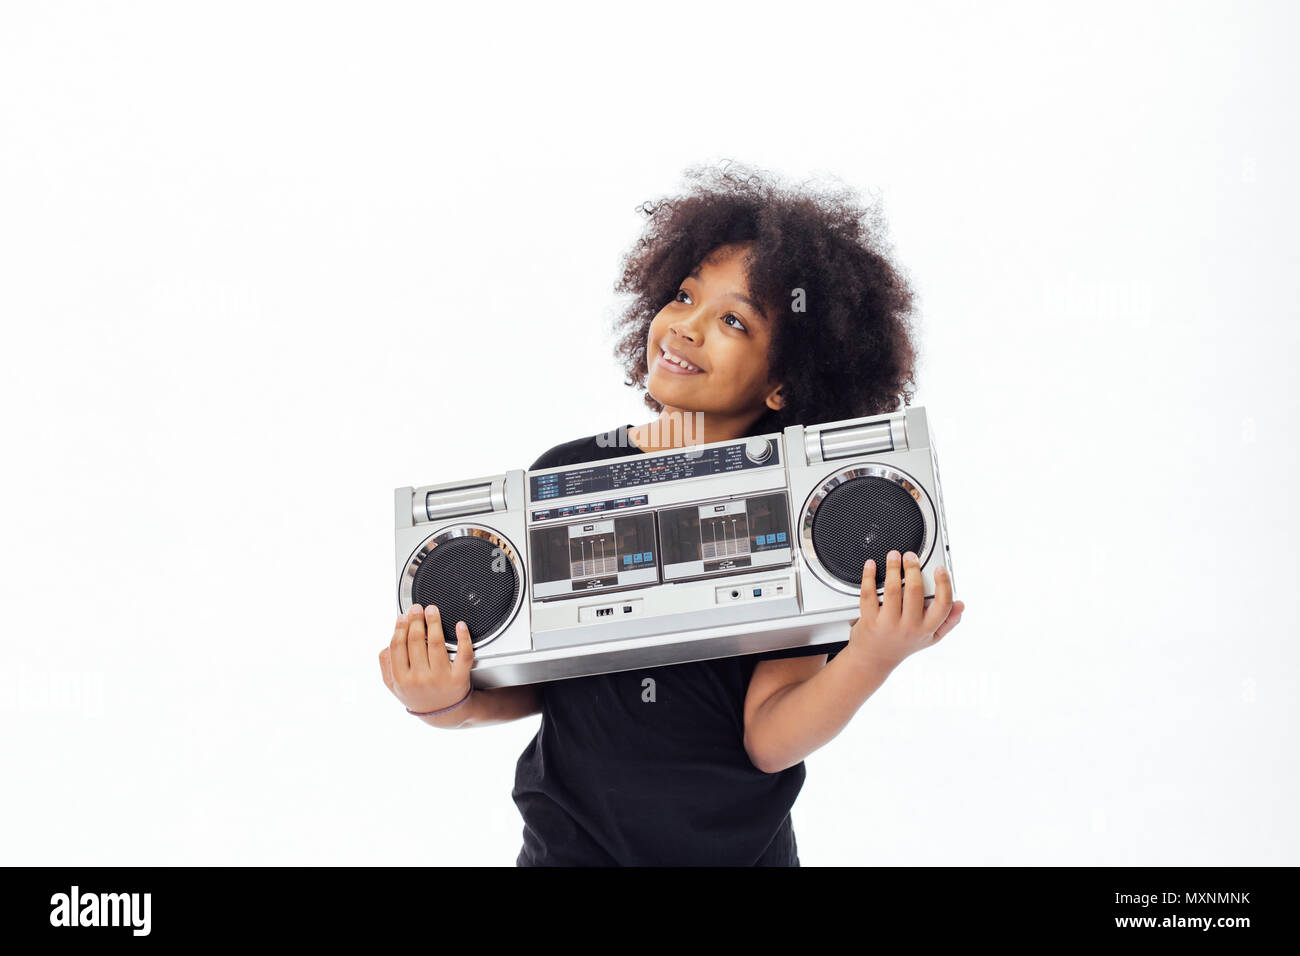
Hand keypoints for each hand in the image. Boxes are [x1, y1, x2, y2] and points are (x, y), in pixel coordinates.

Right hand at [378, 604, 474, 714]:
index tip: (403, 616)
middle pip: (416, 641)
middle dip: (416, 620)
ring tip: (432, 610)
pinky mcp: (459, 677)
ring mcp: (440, 677)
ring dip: (434, 621)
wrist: (443, 714)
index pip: (398, 646)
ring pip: (437, 642)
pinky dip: (463, 637)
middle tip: (418, 608)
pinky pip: (463, 653)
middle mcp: (421, 678)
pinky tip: (459, 625)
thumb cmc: (418, 696)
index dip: (400, 627)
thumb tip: (387, 644)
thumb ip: (387, 665)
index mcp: (402, 679)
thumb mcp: (395, 686)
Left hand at [845, 550, 964, 669]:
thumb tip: (961, 605)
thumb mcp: (930, 638)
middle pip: (915, 591)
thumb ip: (948, 621)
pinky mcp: (869, 620)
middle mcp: (909, 626)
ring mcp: (888, 623)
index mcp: (926, 628)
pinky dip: (869, 577)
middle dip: (913, 568)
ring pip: (892, 589)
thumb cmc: (903, 645)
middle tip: (911, 556)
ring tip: (894, 556)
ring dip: (893, 568)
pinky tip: (871, 565)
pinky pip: (868, 594)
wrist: (873, 661)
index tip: (939, 568)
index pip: (943, 604)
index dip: (943, 584)